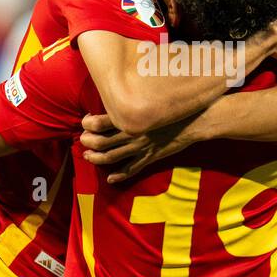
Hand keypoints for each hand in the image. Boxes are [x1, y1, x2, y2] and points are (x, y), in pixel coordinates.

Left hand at [79, 112, 198, 182]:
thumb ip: (134, 102)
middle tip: (82, 141)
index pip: (99, 122)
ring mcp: (141, 147)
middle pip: (101, 141)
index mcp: (131, 117)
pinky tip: (110, 179)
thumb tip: (119, 97)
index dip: (88, 123)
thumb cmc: (172, 107)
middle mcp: (132, 133)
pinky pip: (132, 169)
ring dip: (97, 158)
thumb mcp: (150, 100)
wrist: (195, 121)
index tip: (86, 122)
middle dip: (88, 143)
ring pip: (112, 157)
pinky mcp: (150, 157)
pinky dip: (119, 175)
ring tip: (88, 157)